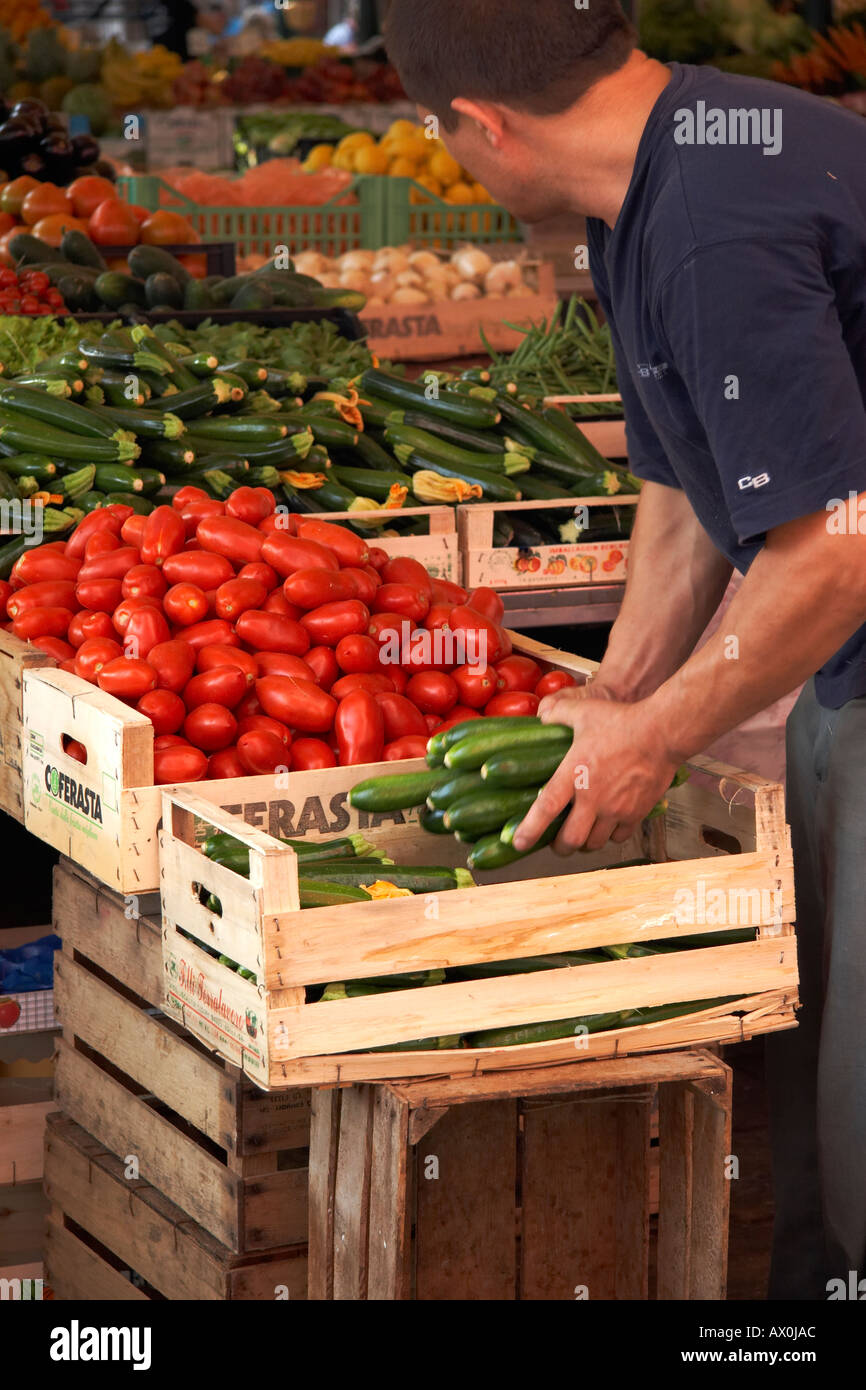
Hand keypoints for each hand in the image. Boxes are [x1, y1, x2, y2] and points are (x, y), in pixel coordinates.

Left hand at [511, 689, 676, 853]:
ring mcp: (616, 809)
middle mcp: (593, 798)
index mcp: (574, 774)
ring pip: (594, 843)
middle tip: (556, 842)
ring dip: (584, 843)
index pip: (545, 809)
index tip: (519, 842)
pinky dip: (610, 836)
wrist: (662, 732)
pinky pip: (619, 837)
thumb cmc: (622, 721)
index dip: (529, 830)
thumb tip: (541, 714)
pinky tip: (607, 826)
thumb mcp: (584, 711)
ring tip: (581, 835)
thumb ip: (558, 712)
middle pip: (570, 840)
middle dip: (559, 846)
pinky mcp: (636, 813)